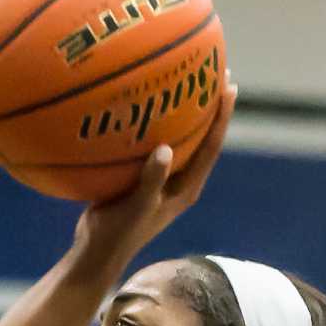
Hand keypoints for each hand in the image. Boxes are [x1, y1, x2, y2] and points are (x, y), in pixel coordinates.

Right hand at [74, 83, 236, 267]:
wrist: (96, 252)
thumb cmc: (119, 234)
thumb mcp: (137, 208)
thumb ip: (152, 180)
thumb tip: (166, 149)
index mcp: (187, 189)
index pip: (211, 147)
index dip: (222, 117)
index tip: (228, 87)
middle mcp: (179, 181)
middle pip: (202, 137)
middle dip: (210, 106)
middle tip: (214, 72)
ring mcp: (161, 179)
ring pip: (179, 138)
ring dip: (183, 111)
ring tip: (183, 79)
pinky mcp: (142, 177)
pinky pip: (152, 143)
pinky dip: (152, 123)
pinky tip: (141, 102)